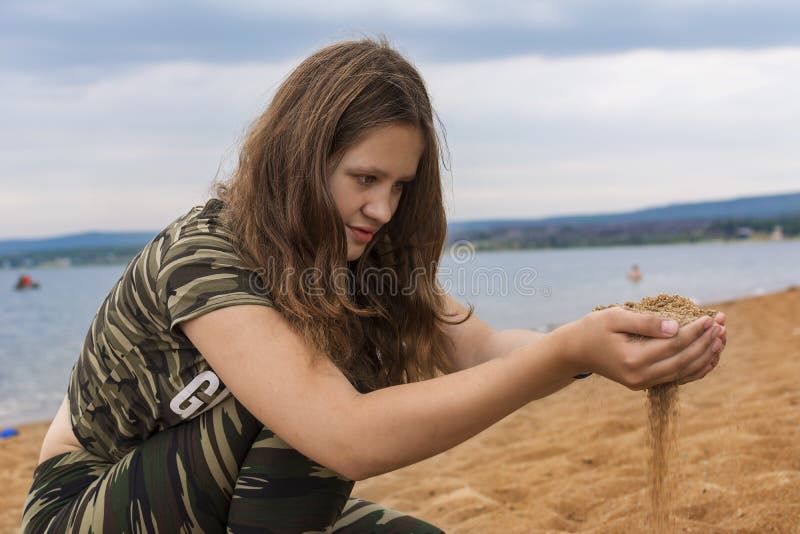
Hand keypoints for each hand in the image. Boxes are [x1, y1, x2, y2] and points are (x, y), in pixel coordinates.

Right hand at [554, 307, 725, 389]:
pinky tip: (709, 357)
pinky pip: (677, 378)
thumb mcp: (616, 317)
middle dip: (706, 342)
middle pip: (684, 360)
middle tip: (722, 326)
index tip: (710, 317)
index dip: (696, 331)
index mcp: (633, 359)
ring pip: (684, 372)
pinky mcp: (644, 384)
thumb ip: (646, 323)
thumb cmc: (594, 328)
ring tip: (721, 339)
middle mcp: (640, 376)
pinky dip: (696, 369)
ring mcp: (643, 383)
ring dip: (705, 356)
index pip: (675, 345)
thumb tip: (677, 327)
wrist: (576, 351)